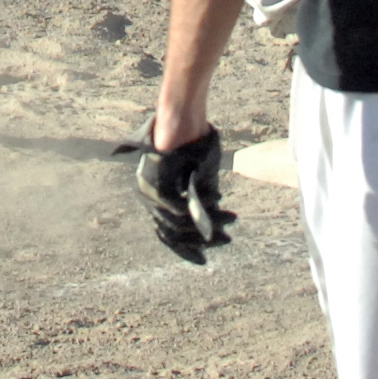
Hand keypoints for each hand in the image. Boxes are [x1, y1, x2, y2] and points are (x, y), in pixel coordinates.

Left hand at [128, 121, 232, 265]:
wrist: (182, 118)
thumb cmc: (191, 145)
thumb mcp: (199, 179)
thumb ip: (200, 203)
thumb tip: (208, 231)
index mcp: (157, 196)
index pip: (166, 234)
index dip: (185, 250)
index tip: (204, 260)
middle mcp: (148, 195)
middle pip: (172, 232)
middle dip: (202, 240)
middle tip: (226, 240)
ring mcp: (149, 188)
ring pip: (177, 222)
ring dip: (207, 224)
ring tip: (229, 222)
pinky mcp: (154, 180)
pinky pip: (178, 207)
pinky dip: (200, 208)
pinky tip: (218, 204)